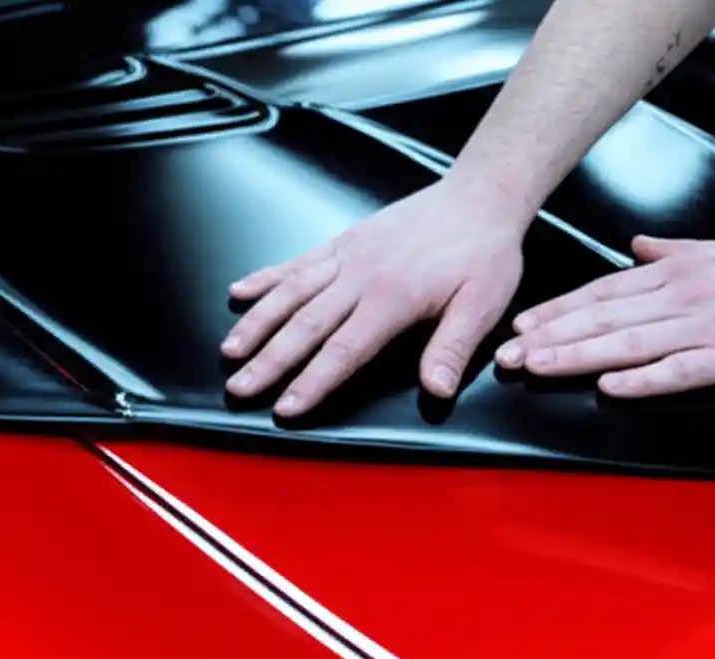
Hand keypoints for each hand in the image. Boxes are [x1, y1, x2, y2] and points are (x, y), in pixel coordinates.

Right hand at [221, 179, 528, 415]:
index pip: (343, 350)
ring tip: (230, 351)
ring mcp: (348, 255)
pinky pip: (297, 261)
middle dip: (269, 361)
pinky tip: (239, 292)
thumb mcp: (482, 304)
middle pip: (305, 325)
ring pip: (291, 292)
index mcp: (393, 298)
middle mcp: (361, 275)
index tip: (285, 406)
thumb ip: (453, 348)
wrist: (479, 196)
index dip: (312, 381)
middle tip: (239, 388)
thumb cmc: (484, 252)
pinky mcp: (345, 240)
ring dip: (257, 323)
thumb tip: (436, 389)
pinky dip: (266, 277)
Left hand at [495, 234, 714, 395]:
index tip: (524, 325)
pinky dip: (642, 379)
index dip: (560, 310)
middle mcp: (686, 295)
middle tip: (510, 354)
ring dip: (578, 356)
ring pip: (629, 342)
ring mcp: (709, 325)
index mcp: (682, 271)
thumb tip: (637, 245)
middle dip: (551, 336)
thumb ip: (677, 249)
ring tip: (539, 367)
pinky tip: (609, 388)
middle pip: (604, 317)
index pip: (605, 291)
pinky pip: (680, 370)